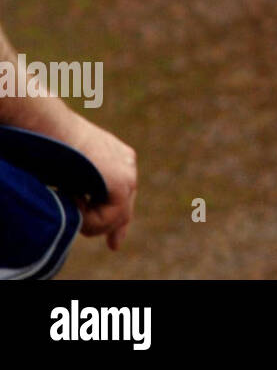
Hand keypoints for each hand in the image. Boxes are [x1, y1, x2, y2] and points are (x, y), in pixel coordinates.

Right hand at [62, 111, 137, 250]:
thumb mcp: (71, 169)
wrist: (50, 128)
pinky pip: (108, 218)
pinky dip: (86, 217)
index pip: (124, 193)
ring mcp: (128, 174)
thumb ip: (81, 187)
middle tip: (114, 246)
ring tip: (67, 196)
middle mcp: (127, 164)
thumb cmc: (51, 144)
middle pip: (125, 209)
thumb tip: (78, 206)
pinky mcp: (122, 184)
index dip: (119, 219)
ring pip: (114, 218)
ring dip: (87, 219)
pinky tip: (73, 196)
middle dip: (114, 229)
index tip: (115, 243)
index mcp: (117, 157)